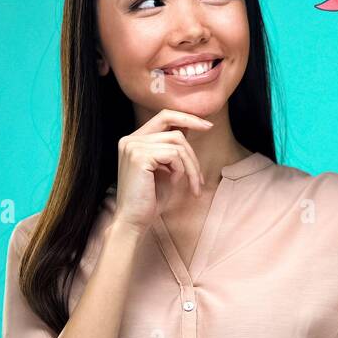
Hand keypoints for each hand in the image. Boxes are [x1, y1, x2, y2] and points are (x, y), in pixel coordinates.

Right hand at [111, 109, 211, 232]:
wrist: (134, 220)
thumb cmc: (150, 198)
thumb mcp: (166, 168)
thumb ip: (172, 147)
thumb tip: (190, 125)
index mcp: (134, 139)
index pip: (164, 116)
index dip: (187, 117)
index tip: (208, 125)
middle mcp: (130, 139)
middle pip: (175, 130)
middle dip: (194, 150)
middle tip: (202, 173)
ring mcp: (133, 146)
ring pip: (178, 144)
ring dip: (192, 166)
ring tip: (193, 185)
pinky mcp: (139, 156)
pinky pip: (174, 155)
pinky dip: (182, 170)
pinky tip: (176, 184)